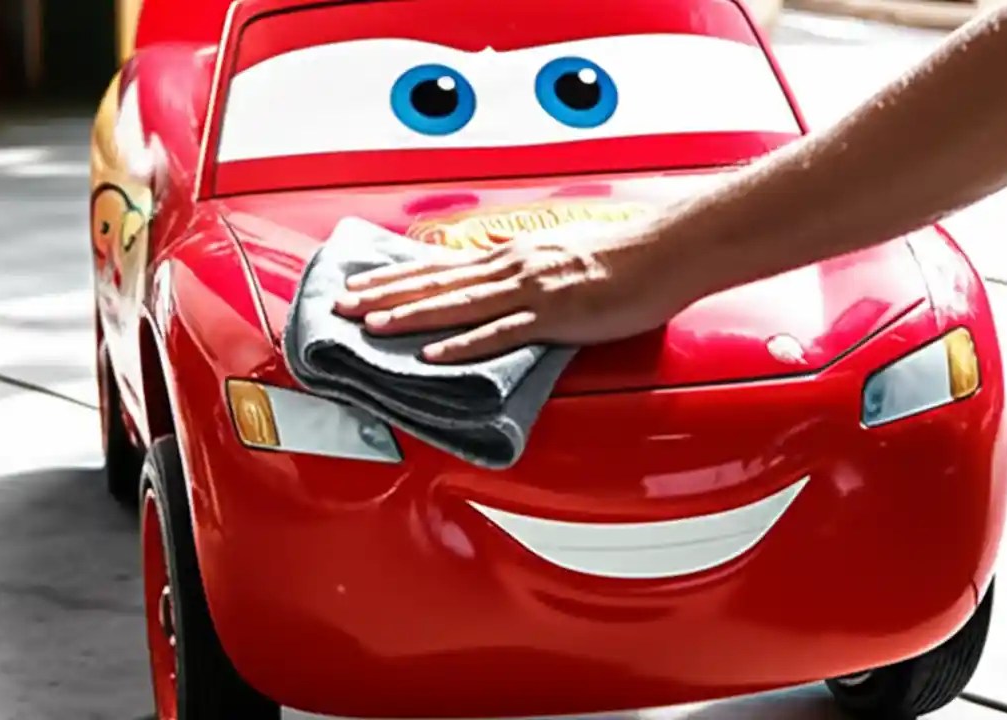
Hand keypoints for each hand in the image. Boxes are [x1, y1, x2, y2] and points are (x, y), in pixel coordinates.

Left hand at [334, 222, 692, 362]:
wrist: (664, 252)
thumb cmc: (619, 255)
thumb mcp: (557, 250)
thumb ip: (519, 261)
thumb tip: (487, 260)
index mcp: (512, 256)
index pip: (439, 267)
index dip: (394, 276)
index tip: (358, 284)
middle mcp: (512, 268)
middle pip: (435, 283)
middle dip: (384, 295)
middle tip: (341, 306)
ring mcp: (531, 291)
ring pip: (457, 305)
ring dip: (411, 316)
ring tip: (372, 327)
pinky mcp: (554, 316)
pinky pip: (500, 333)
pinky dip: (464, 344)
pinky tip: (434, 353)